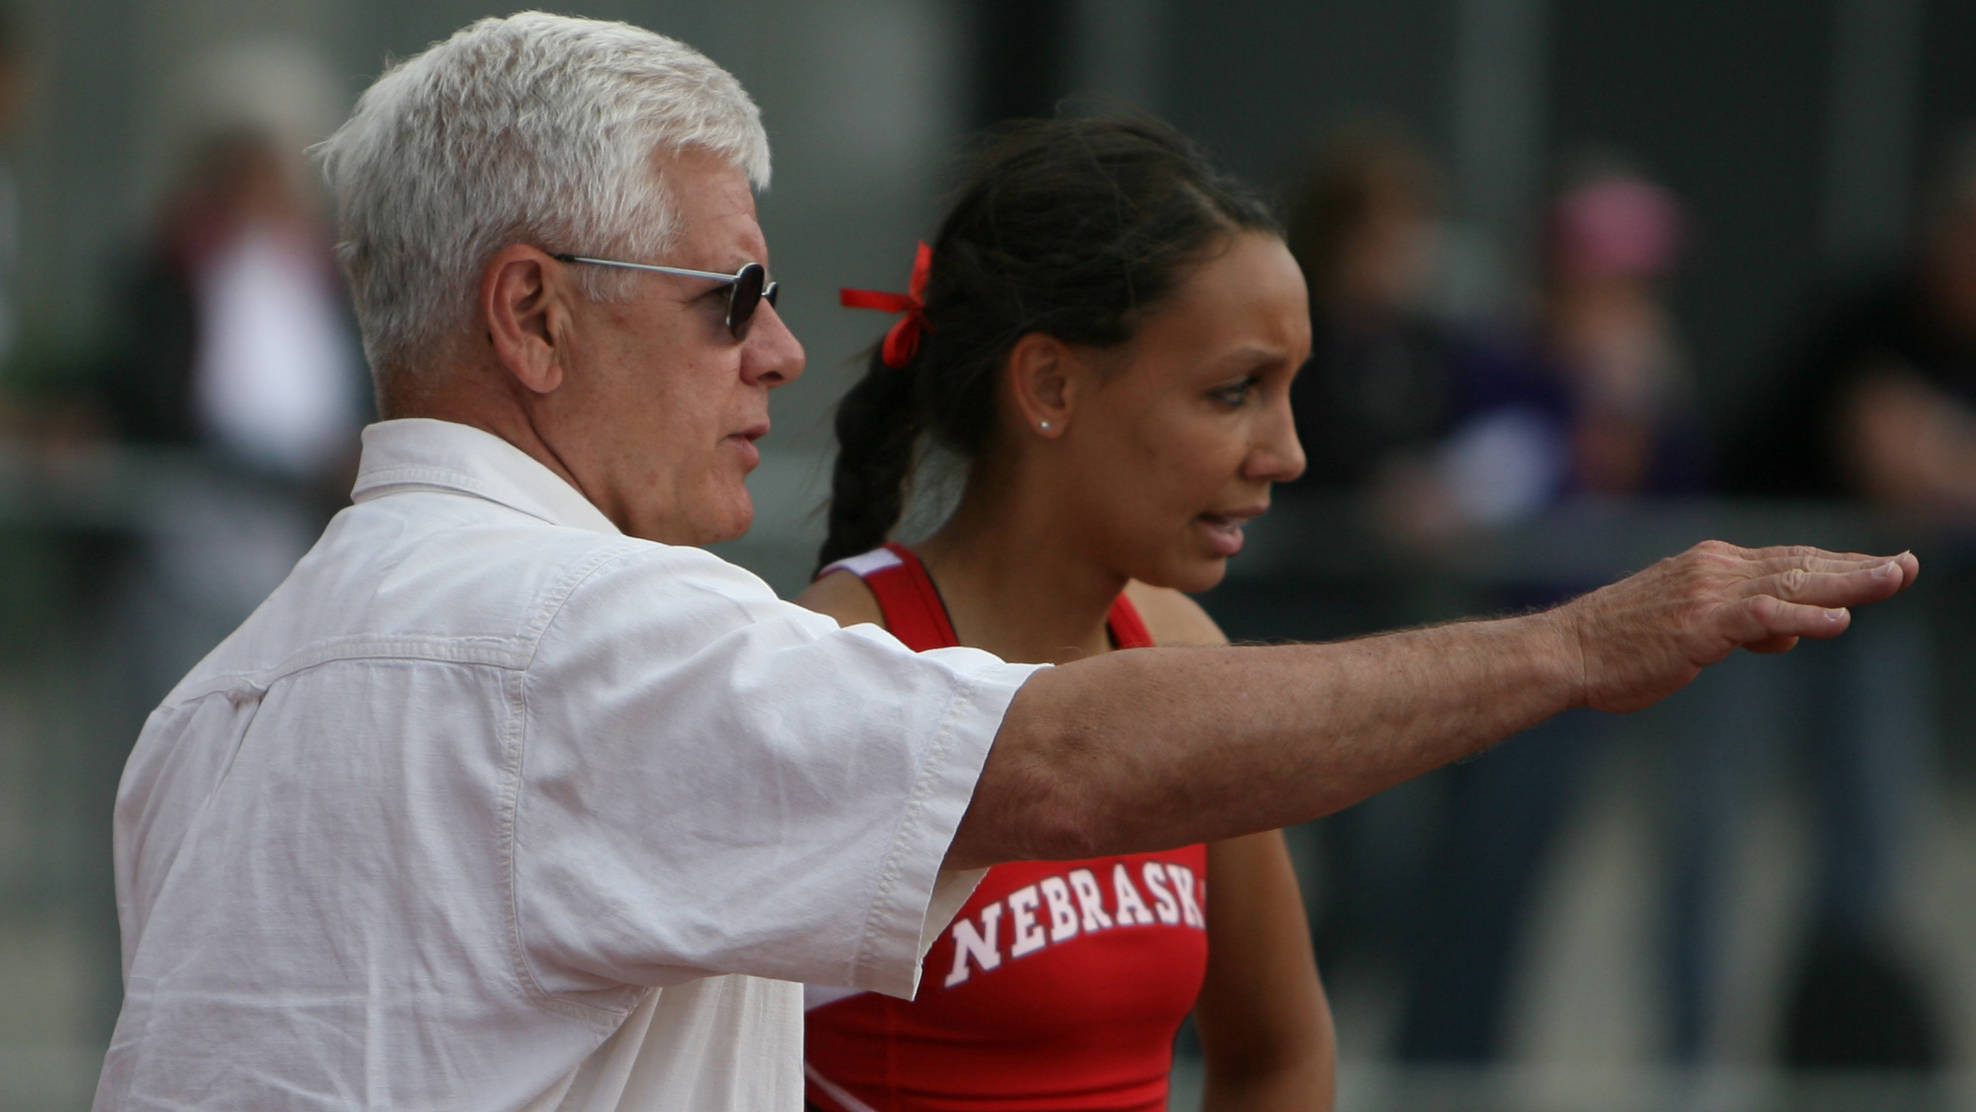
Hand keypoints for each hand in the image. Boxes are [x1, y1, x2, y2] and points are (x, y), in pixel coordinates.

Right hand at [1550, 541, 1918, 712]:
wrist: (1566, 651)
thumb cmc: (1616, 647)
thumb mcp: (1685, 631)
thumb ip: (1737, 626)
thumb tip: (1784, 635)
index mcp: (1709, 565)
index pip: (1788, 561)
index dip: (1838, 564)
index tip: (1880, 566)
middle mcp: (1714, 568)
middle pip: (1800, 564)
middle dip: (1857, 567)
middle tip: (1907, 565)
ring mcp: (1707, 593)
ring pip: (1792, 584)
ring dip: (1848, 583)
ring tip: (1893, 579)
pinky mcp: (1699, 624)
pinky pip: (1762, 616)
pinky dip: (1802, 619)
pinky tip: (1838, 622)